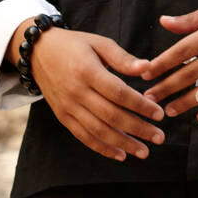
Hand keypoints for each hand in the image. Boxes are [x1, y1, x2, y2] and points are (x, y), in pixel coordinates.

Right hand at [27, 27, 165, 161]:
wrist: (38, 52)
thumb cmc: (74, 45)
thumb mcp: (98, 43)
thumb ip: (122, 58)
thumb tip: (147, 68)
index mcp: (88, 70)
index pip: (118, 93)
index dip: (140, 105)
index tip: (159, 114)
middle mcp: (76, 92)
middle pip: (111, 116)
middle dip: (138, 129)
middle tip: (159, 137)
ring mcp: (68, 107)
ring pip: (98, 131)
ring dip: (123, 144)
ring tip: (144, 151)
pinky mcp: (63, 117)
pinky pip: (83, 137)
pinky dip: (102, 148)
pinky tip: (120, 155)